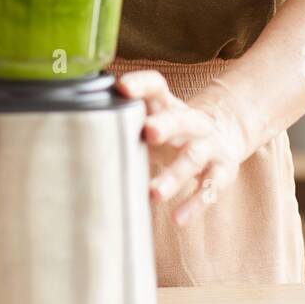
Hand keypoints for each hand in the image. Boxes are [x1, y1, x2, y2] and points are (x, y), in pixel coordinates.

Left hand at [114, 69, 250, 226]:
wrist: (225, 132)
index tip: (122, 87)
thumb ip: (127, 124)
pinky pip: (211, 187)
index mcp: (169, 105)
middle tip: (149, 132)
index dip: (141, 84)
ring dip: (175, 176)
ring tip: (154, 194)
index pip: (157, 87)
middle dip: (166, 125)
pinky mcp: (223, 170)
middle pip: (182, 119)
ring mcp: (210, 145)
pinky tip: (178, 218)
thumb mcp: (155, 118)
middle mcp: (193, 122)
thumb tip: (79, 135)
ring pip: (194, 158)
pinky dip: (195, 204)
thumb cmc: (174, 128)